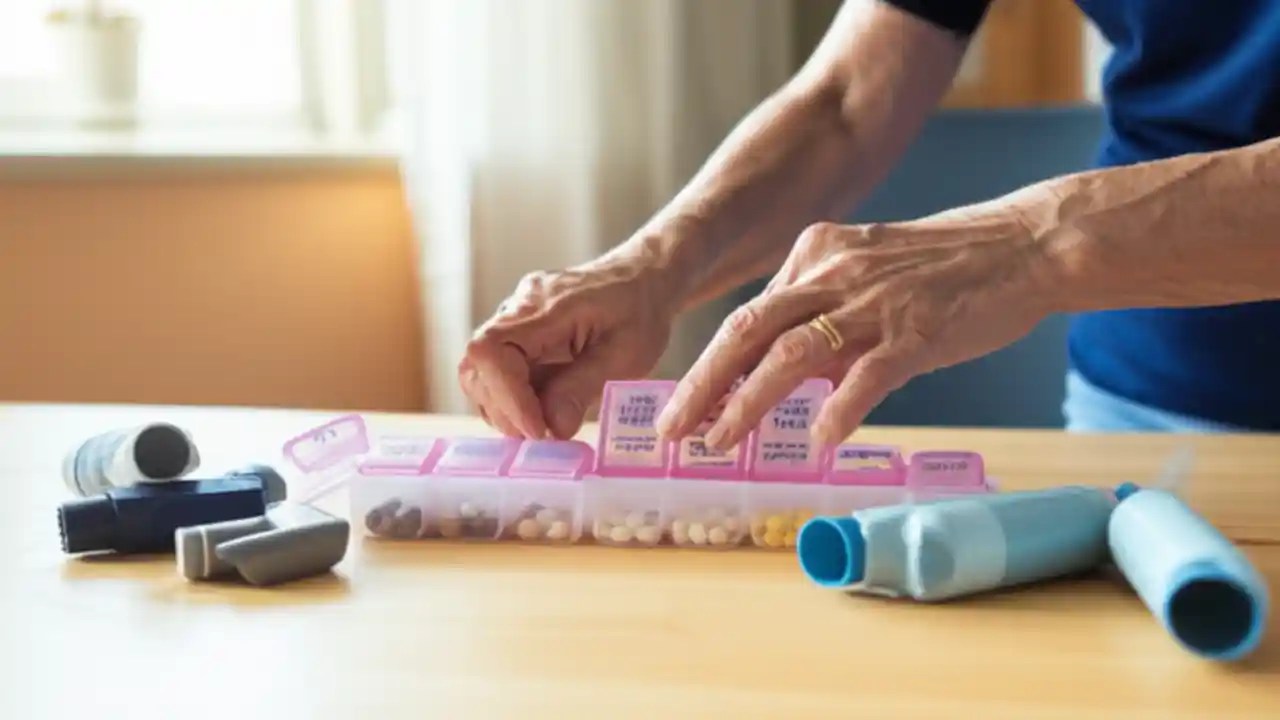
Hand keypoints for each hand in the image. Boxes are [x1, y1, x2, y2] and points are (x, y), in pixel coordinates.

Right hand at [459, 255, 678, 439]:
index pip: (491, 350)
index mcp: (547, 306)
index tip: (538, 428)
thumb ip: (583, 387)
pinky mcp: (519, 330)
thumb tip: (553, 428)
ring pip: (480, 371)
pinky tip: (544, 409)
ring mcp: (515, 317)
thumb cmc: (641, 312)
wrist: (643, 278)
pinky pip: (498, 369)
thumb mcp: (626, 355)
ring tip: (544, 425)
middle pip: (476, 365)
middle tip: (543, 433)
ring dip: (505, 407)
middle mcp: (520, 306)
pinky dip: (513, 397)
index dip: (506, 396)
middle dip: (504, 409)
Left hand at [655, 206, 1053, 447]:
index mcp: (814, 254)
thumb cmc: (943, 265)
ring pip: (791, 354)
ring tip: (720, 442)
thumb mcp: (865, 267)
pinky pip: (866, 377)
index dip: (709, 365)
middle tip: (670, 430)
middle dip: (702, 384)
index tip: (683, 404)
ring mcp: (872, 303)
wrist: (1022, 245)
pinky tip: (818, 441)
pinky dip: (838, 410)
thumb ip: (819, 306)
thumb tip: (783, 366)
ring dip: (748, 403)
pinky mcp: (916, 332)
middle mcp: (832, 273)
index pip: (748, 316)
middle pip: (748, 330)